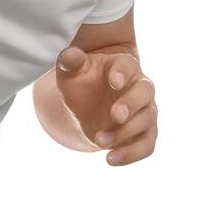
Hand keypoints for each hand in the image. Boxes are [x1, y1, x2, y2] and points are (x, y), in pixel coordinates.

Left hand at [55, 44, 157, 165]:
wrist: (86, 106)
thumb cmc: (81, 83)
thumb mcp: (71, 73)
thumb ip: (70, 62)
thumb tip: (69, 55)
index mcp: (123, 67)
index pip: (128, 66)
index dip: (122, 73)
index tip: (114, 81)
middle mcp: (140, 88)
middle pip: (144, 93)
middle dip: (130, 105)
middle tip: (115, 116)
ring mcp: (145, 111)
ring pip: (145, 121)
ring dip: (124, 133)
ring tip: (99, 141)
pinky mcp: (144, 134)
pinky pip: (146, 145)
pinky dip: (131, 154)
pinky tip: (111, 160)